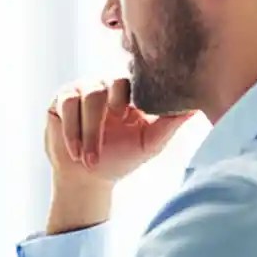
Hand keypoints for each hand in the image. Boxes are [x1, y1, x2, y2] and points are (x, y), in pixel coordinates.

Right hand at [44, 79, 194, 234]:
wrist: (88, 177)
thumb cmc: (121, 158)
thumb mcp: (150, 143)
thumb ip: (170, 124)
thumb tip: (195, 108)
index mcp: (129, 92)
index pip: (131, 79)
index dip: (128, 94)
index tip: (127, 116)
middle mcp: (106, 85)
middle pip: (106, 85)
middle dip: (103, 120)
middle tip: (106, 138)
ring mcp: (82, 89)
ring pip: (86, 95)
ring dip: (89, 132)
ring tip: (90, 159)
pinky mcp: (61, 99)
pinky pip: (66, 104)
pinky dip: (72, 131)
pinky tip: (77, 152)